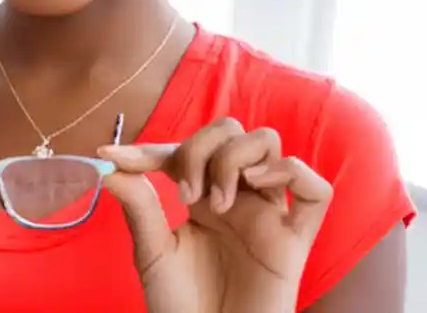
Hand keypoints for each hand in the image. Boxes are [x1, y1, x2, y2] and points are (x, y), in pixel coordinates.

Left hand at [99, 118, 332, 312]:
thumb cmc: (180, 306)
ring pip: (268, 144)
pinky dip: (290, 172)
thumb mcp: (152, 254)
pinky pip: (317, 190)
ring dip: (233, 159)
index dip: (148, 148)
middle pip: (231, 131)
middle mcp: (237, 198)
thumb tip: (109, 166)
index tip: (113, 155)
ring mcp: (268, 216)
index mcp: (201, 197)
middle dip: (200, 149)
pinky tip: (256, 186)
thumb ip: (139, 208)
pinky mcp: (295, 242)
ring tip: (215, 203)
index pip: (183, 150)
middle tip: (185, 194)